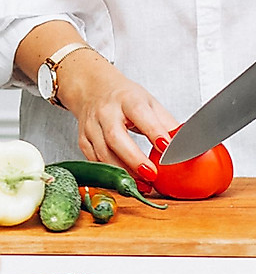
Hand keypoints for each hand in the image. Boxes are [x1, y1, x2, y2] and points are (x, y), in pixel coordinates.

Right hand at [55, 49, 178, 177]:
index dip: (154, 131)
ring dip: (124, 171)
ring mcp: (91, 125)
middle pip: (115, 136)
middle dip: (134, 158)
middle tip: (152, 174)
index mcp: (127, 99)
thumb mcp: (150, 103)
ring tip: (143, 184)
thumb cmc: (125, 98)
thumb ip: (168, 125)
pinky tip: (126, 180)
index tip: (168, 148)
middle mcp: (105, 111)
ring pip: (102, 152)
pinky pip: (94, 159)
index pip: (139, 113)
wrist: (92, 89)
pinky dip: (110, 172)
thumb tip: (191, 147)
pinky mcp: (83, 138)